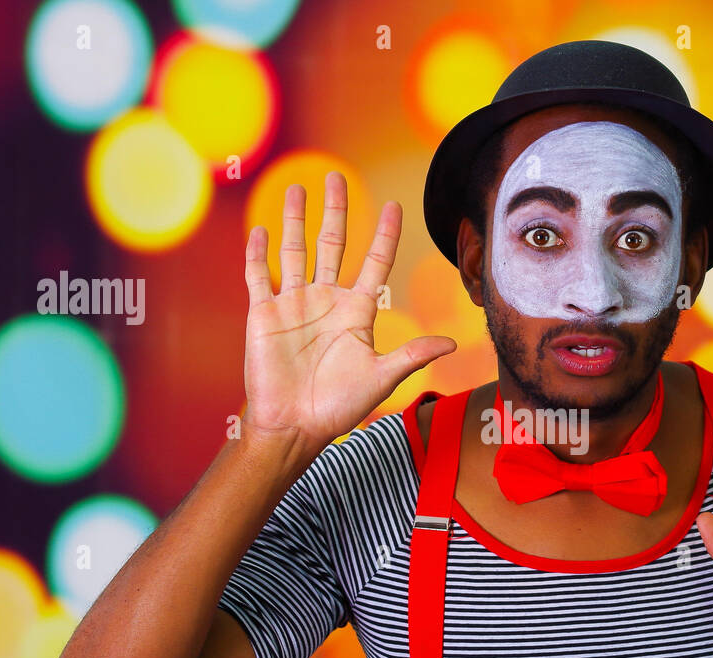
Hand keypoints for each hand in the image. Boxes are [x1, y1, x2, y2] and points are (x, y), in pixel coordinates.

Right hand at [241, 174, 455, 457]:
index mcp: (357, 312)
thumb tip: (453, 344)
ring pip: (294, 251)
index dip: (384, 235)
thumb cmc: (339, 407)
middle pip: (332, 244)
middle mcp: (326, 300)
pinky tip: (261, 229)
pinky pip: (260, 276)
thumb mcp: (382, 377)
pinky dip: (259, 253)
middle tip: (335, 176)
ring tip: (298, 188)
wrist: (295, 426)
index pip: (374, 262)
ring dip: (295, 220)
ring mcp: (294, 304)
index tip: (394, 205)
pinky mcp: (264, 314)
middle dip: (335, 210)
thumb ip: (412, 355)